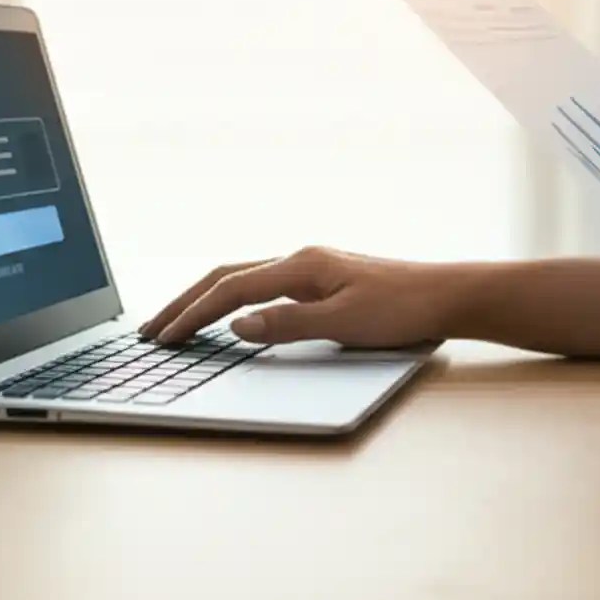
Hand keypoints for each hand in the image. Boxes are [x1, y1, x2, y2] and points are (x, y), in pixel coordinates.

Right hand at [143, 246, 456, 345]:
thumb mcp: (343, 323)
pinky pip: (264, 285)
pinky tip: (229, 314)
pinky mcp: (324, 281)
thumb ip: (287, 325)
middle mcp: (302, 261)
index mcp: (302, 266)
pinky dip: (234, 299)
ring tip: (178, 320)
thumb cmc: (404, 310)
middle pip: (227, 276)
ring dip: (206, 298)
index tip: (163, 337)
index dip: (193, 313)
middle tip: (152, 329)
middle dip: (186, 302)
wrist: (448, 297)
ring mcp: (313, 269)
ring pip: (244, 278)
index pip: (231, 288)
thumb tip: (235, 324)